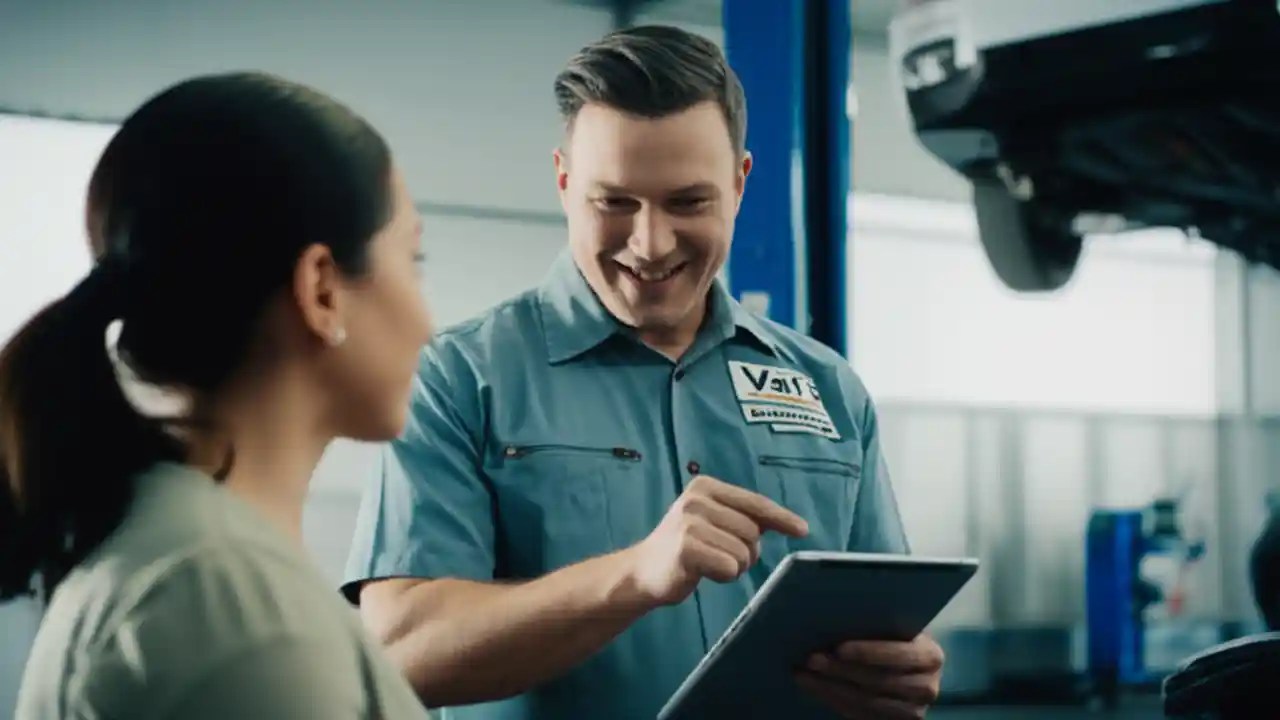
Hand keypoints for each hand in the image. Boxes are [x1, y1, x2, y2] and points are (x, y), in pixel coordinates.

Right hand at [623, 475, 808, 607]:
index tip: (803, 530)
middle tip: (719, 555)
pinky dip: (723, 576)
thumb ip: (743, 517)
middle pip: (753, 532)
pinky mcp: (686, 548)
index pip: (754, 503)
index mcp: (705, 486)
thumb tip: (792, 523)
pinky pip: (730, 567)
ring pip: (744, 552)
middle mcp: (697, 500)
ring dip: (734, 566)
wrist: (642, 571)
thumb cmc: (685, 547)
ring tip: (709, 563)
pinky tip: (702, 572)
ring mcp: (690, 523)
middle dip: (746, 551)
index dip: (781, 518)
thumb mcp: (713, 520)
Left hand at [796, 634, 943, 718]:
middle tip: (812, 660)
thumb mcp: (894, 628)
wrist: (909, 667)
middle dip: (841, 671)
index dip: (868, 652)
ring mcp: (914, 711)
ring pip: (867, 702)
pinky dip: (835, 701)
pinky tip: (816, 688)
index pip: (898, 654)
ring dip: (831, 688)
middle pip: (878, 682)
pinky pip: (861, 716)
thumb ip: (875, 625)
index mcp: (930, 655)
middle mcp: (927, 687)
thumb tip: (834, 618)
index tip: (839, 648)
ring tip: (805, 675)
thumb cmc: (894, 638)